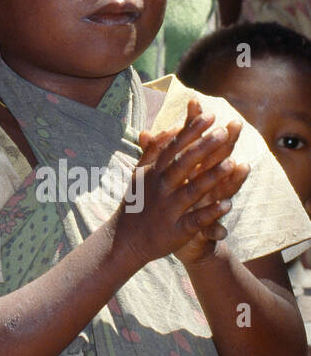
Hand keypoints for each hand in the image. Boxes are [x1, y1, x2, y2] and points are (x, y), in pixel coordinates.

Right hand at [115, 100, 247, 269]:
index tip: (209, 115)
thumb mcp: (140, 174)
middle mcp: (160, 188)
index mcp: (153, 173)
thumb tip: (165, 129)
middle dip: (204, 147)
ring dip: (212, 177)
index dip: (191, 130)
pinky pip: (195, 220)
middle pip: (183, 164)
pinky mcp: (176, 230)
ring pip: (191, 190)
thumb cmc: (136, 203)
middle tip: (224, 131)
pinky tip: (228, 205)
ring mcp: (168, 209)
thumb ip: (152, 151)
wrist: (124, 240)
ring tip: (232, 163)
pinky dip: (210, 212)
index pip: (173, 146)